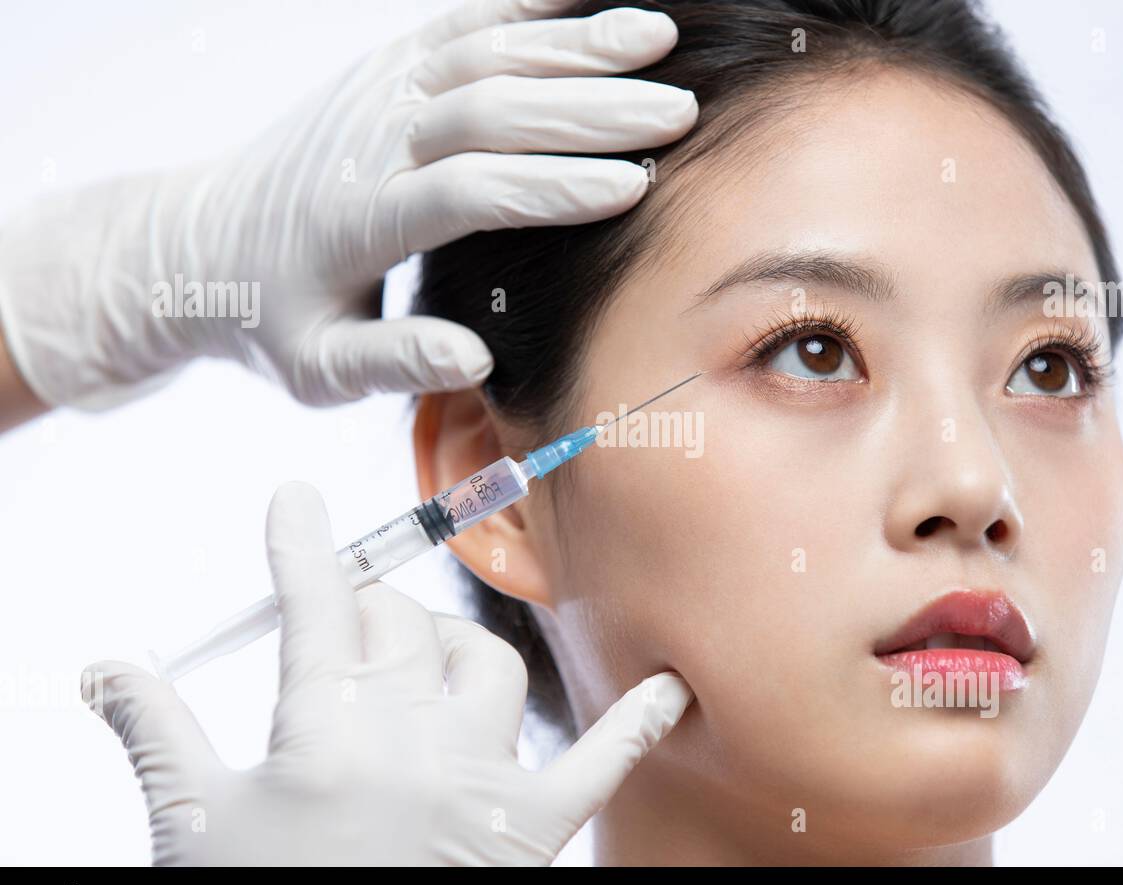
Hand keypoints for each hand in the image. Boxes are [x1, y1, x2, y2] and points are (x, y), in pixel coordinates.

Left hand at [0, 0, 696, 411]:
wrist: (202, 240)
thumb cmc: (275, 316)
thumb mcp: (317, 368)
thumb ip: (393, 362)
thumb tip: (475, 360)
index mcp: (359, 224)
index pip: (467, 192)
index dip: (551, 187)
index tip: (633, 187)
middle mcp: (371, 145)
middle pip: (488, 110)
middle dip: (588, 109)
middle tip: (676, 112)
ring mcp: (376, 93)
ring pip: (483, 52)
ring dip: (573, 43)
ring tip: (660, 38)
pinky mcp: (383, 66)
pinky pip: (461, 20)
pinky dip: (528, 5)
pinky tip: (591, 1)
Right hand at [82, 482, 694, 864]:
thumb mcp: (193, 827)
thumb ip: (156, 736)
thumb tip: (107, 668)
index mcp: (322, 734)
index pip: (315, 607)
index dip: (301, 544)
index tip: (296, 500)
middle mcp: (409, 744)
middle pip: (396, 626)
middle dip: (363, 610)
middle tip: (340, 631)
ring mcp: (478, 783)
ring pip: (484, 664)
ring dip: (449, 648)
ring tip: (417, 665)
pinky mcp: (532, 831)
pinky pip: (598, 762)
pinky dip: (637, 722)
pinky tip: (672, 686)